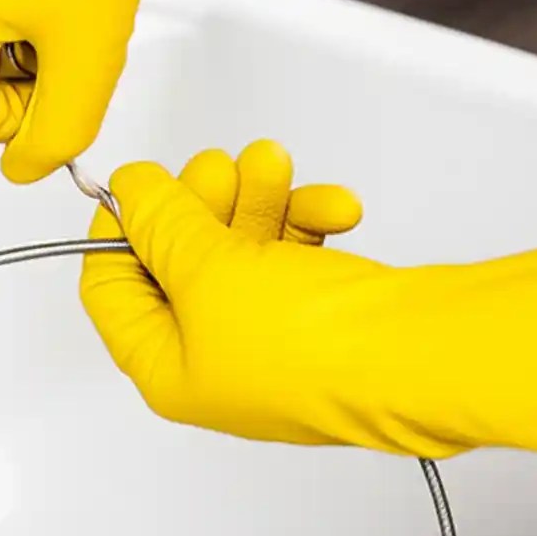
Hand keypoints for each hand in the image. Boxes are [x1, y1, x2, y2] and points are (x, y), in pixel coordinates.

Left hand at [81, 140, 536, 458]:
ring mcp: (268, 340)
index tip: (138, 183)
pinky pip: (294, 256)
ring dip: (255, 198)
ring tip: (272, 164)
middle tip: (216, 167)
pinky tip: (329, 207)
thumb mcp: (208, 272)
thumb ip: (160, 223)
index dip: (117, 229)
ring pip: (240, 249)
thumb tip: (131, 190)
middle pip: (178, 262)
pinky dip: (306, 221)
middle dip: (198, 202)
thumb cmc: (318, 347)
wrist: (426, 355)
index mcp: (168, 370)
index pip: (110, 291)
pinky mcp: (320, 318)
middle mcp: (214, 362)